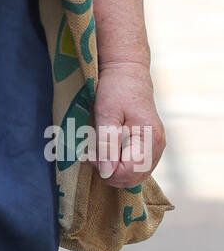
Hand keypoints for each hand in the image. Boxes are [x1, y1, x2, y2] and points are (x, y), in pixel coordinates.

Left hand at [92, 63, 165, 187]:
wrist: (127, 72)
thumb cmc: (115, 89)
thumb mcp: (106, 113)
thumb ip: (107, 144)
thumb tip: (107, 173)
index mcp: (150, 138)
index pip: (129, 172)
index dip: (107, 170)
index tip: (92, 155)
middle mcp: (158, 146)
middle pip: (134, 179)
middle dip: (110, 173)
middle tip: (94, 154)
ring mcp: (155, 147)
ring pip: (135, 176)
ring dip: (114, 170)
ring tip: (100, 151)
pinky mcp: (149, 146)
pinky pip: (136, 167)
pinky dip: (120, 165)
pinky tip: (108, 151)